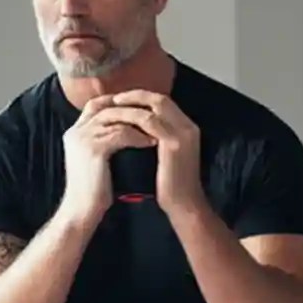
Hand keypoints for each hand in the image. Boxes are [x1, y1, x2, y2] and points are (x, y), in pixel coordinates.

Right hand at [60, 94, 155, 224]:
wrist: (81, 212)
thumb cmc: (93, 191)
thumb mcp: (95, 160)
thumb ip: (104, 142)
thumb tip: (128, 130)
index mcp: (74, 132)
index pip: (96, 105)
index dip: (118, 102)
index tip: (141, 108)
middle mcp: (76, 132)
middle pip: (106, 106)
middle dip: (132, 108)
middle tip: (154, 113)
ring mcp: (83, 139)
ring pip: (116, 117)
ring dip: (139, 122)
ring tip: (158, 128)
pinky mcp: (93, 149)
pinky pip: (121, 134)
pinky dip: (138, 137)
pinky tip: (151, 142)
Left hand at [104, 90, 205, 216]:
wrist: (184, 206)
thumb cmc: (172, 187)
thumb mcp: (167, 157)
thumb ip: (157, 140)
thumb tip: (135, 131)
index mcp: (187, 128)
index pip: (163, 103)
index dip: (142, 98)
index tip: (122, 101)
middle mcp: (188, 126)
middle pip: (160, 98)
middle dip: (135, 96)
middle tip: (114, 99)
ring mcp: (183, 133)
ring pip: (155, 105)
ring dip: (132, 104)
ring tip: (113, 107)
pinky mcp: (174, 143)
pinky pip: (150, 122)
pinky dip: (133, 118)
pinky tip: (119, 122)